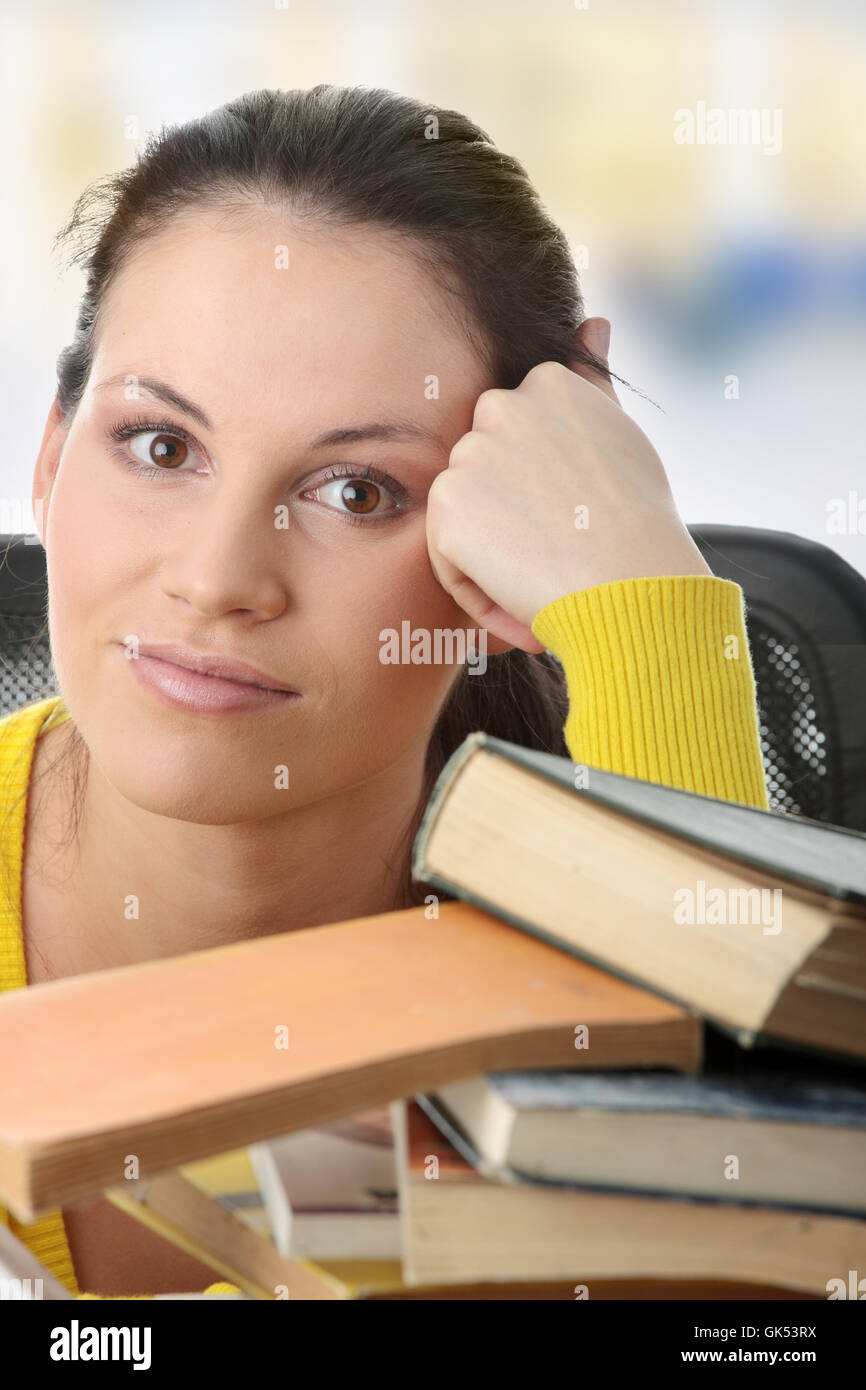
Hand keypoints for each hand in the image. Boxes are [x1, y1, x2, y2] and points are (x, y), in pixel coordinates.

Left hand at [425, 318, 711, 653]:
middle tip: (561, 551)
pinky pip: (447, 558)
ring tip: (547, 575)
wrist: (631, 581)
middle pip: (483, 475)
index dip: (540, 489)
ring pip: (465, 518)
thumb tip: (593, 323)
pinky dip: (478, 587)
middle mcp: (500, 406)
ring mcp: (469, 454)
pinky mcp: (447, 505)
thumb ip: (592, 380)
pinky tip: (523, 592)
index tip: (576, 516)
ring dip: (494, 554)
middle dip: (510, 517)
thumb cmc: (636, 519)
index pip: (514, 439)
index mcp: (546, 383)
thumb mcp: (620, 432)